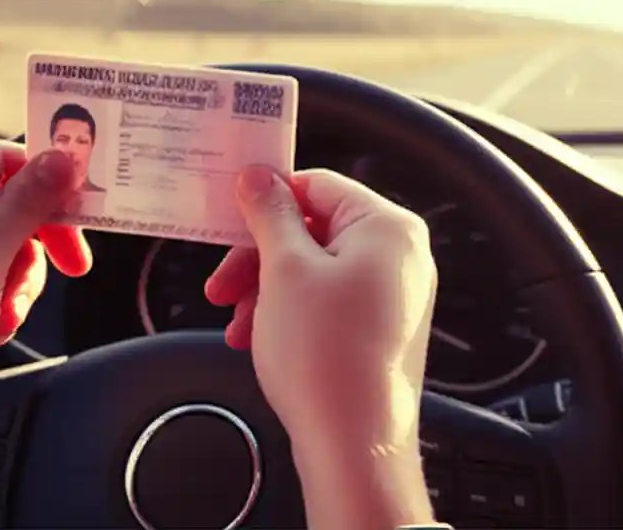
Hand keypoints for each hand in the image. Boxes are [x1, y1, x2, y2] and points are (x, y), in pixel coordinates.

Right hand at [205, 166, 437, 527]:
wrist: (355, 446)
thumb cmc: (327, 357)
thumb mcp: (284, 271)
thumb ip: (270, 214)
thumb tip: (259, 176)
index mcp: (388, 227)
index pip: (318, 186)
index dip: (268, 201)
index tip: (229, 219)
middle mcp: (401, 256)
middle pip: (314, 231)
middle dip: (259, 258)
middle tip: (222, 284)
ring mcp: (395, 295)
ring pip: (315, 271)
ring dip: (267, 291)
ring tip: (238, 324)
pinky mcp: (382, 330)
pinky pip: (328, 303)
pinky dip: (289, 314)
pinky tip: (257, 338)